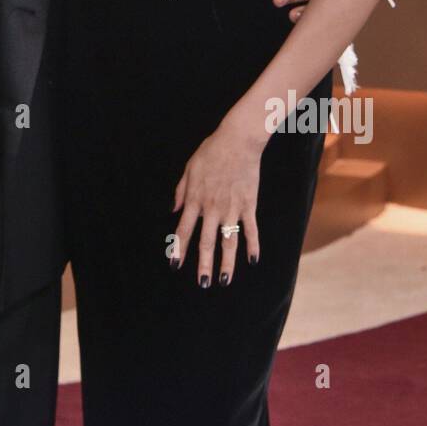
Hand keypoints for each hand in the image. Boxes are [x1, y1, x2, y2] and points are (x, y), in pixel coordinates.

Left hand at [171, 125, 261, 286]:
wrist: (238, 140)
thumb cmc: (211, 152)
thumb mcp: (189, 168)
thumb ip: (181, 191)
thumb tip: (173, 209)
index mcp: (195, 199)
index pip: (184, 229)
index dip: (178, 248)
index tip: (174, 265)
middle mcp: (213, 208)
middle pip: (206, 241)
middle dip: (203, 265)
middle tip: (202, 284)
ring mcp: (232, 208)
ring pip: (229, 241)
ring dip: (227, 262)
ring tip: (224, 280)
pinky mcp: (249, 205)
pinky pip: (251, 229)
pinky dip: (253, 245)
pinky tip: (252, 260)